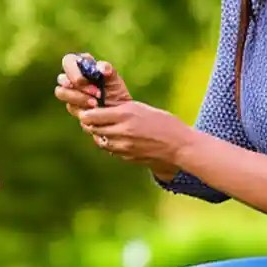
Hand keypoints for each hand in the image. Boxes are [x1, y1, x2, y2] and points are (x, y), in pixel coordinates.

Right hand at [53, 53, 132, 118]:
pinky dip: (82, 108)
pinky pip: (70, 106)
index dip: (73, 71)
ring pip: (61, 92)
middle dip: (78, 87)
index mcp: (80, 65)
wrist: (117, 110)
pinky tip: (95, 109)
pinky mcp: (72, 106)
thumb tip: (100, 68)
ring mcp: (70, 92)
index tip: (84, 81)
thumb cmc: (114, 90)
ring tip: (96, 103)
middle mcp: (71, 77)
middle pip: (61, 79)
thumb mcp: (114, 78)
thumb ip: (108, 69)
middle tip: (95, 93)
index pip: (68, 61)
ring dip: (78, 98)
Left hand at [79, 101, 194, 167]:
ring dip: (100, 135)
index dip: (87, 113)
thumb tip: (102, 109)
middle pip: (92, 129)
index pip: (92, 116)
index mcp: (125, 114)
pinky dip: (111, 144)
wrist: (179, 146)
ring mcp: (123, 146)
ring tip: (107, 128)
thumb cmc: (164, 122)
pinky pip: (111, 150)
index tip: (88, 111)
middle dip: (91, 124)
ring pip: (100, 141)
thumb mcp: (142, 109)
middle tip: (93, 119)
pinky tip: (119, 139)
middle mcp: (121, 131)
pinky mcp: (126, 157)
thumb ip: (121, 110)